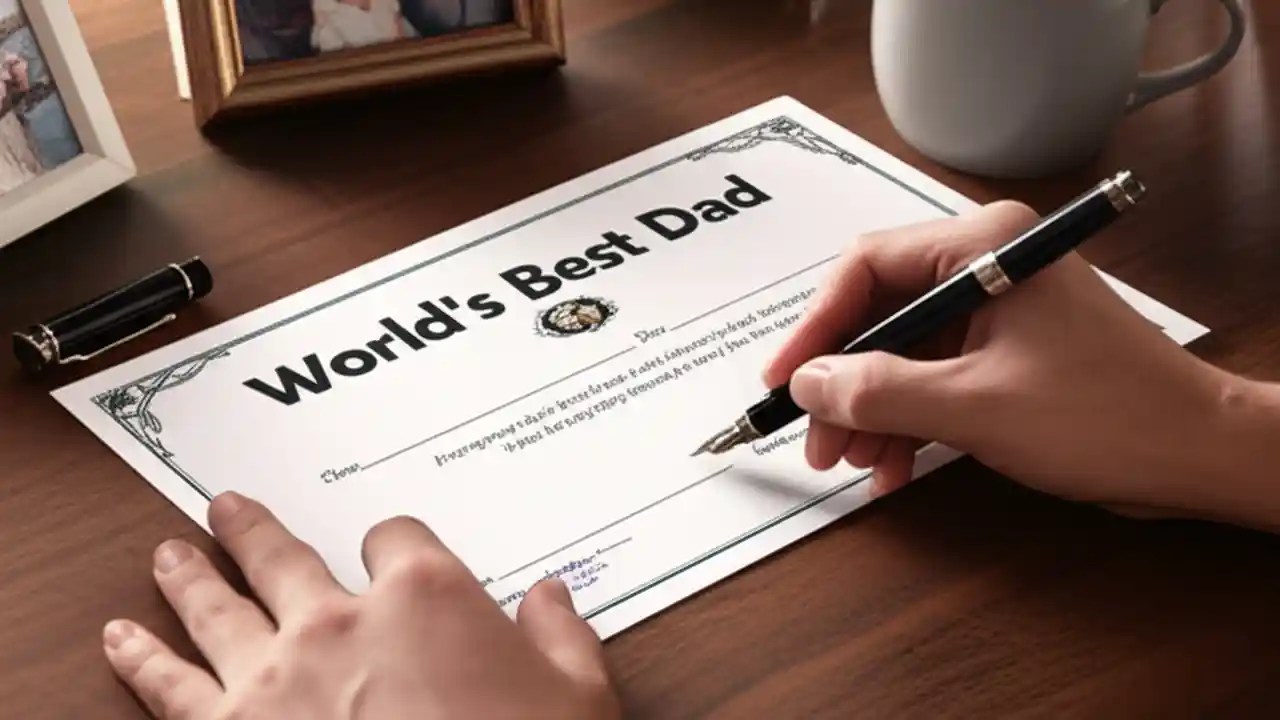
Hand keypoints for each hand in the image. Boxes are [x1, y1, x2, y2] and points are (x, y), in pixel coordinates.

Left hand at [102, 493, 619, 719]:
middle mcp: (342, 621)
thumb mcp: (576, 697)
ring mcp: (278, 676)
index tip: (389, 549)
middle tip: (230, 511)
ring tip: (171, 556)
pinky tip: (124, 641)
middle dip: (255, 531)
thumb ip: (561, 639)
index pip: (395, 538)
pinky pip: (171, 688)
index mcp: (425, 597)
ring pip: (218, 607)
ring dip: (190, 577)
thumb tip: (553, 600)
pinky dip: (143, 660)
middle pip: (283, 555)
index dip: (392, 542)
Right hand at [764, 201, 1233, 520]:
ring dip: (870, 411)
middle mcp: (987, 266)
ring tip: (848, 463)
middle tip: (814, 436)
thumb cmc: (1106, 415)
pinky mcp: (1005, 352)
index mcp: (984, 246)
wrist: (1194, 455)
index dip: (815, 326)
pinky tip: (890, 468)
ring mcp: (996, 311)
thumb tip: (808, 386)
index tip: (784, 379)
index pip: (867, 268)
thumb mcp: (975, 406)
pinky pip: (933, 379)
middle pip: (880, 314)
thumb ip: (881, 392)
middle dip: (842, 382)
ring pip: (902, 353)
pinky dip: (907, 422)